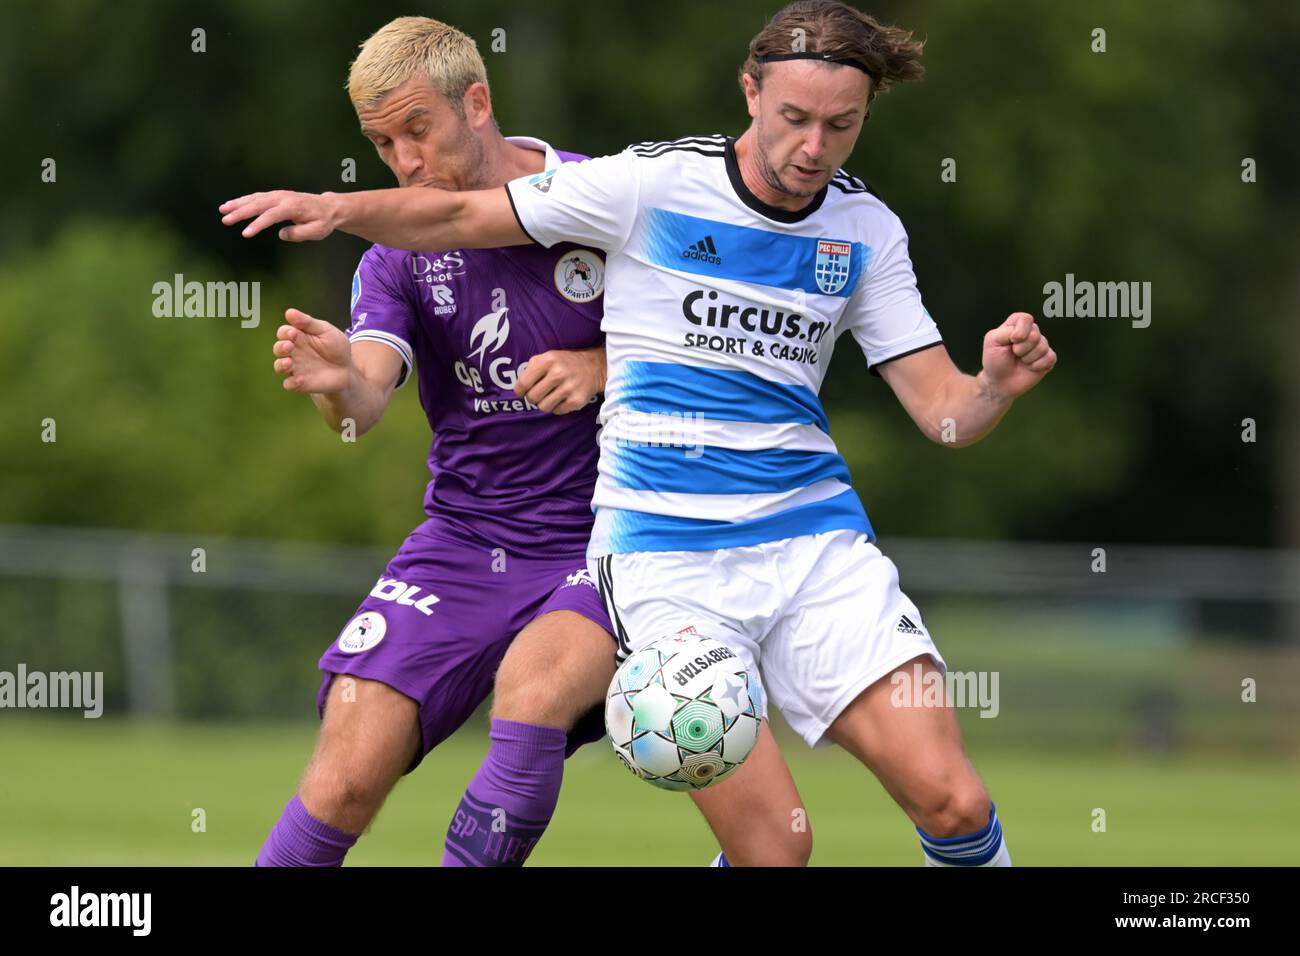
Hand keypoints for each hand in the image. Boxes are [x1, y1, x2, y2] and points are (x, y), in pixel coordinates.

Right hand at [220, 190, 338, 240]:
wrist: (328, 207)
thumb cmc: (323, 221)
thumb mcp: (317, 231)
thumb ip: (299, 234)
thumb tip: (281, 234)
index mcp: (293, 207)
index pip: (271, 216)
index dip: (257, 225)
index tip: (245, 234)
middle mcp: (283, 198)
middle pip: (258, 204)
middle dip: (240, 212)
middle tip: (225, 220)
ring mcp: (278, 195)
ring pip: (254, 198)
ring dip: (237, 204)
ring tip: (222, 210)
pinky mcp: (275, 195)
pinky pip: (256, 197)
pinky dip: (243, 200)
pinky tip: (232, 205)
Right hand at [272, 308, 352, 392]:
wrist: (347, 370)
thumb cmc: (336, 348)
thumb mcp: (326, 331)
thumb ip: (308, 323)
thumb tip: (289, 312)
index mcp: (298, 337)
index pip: (284, 333)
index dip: (285, 332)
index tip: (293, 332)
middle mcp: (293, 352)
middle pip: (278, 348)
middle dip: (280, 347)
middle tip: (289, 345)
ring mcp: (295, 368)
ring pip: (279, 366)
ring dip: (280, 364)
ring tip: (288, 362)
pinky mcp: (300, 383)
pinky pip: (289, 384)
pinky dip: (291, 382)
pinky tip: (299, 379)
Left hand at [514, 348, 605, 413]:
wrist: (594, 367)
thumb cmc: (565, 363)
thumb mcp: (548, 357)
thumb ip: (531, 368)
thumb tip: (519, 388)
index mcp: (548, 360)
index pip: (523, 383)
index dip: (520, 391)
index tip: (522, 392)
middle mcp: (558, 374)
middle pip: (532, 397)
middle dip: (533, 398)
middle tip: (539, 393)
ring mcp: (568, 388)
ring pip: (543, 407)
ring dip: (545, 404)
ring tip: (551, 396)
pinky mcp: (576, 401)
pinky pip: (557, 411)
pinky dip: (557, 407)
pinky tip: (563, 398)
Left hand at [981, 312, 1056, 399]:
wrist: (1000, 382)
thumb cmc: (994, 359)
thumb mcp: (992, 341)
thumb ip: (1007, 331)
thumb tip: (1026, 334)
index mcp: (1017, 324)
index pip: (1026, 319)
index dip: (1020, 331)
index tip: (1011, 341)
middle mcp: (1031, 332)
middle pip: (1034, 335)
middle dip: (1021, 348)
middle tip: (1014, 354)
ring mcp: (1041, 345)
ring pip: (1042, 347)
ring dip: (1027, 358)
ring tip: (1020, 361)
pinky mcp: (1048, 358)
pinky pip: (1050, 358)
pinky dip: (1036, 366)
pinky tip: (1029, 368)